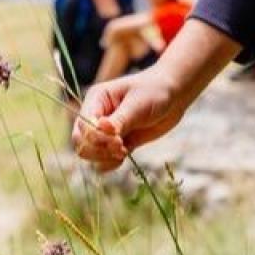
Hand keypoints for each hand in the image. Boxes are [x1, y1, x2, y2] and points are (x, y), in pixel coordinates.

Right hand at [73, 68, 188, 171]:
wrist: (174, 96)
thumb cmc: (154, 91)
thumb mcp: (137, 103)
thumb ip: (120, 120)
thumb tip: (102, 128)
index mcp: (96, 100)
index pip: (82, 125)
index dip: (95, 137)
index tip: (117, 139)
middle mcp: (96, 117)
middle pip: (81, 143)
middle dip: (98, 149)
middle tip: (121, 147)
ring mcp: (106, 132)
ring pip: (90, 154)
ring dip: (104, 158)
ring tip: (124, 152)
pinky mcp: (117, 144)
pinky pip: (104, 160)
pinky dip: (111, 163)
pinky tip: (126, 155)